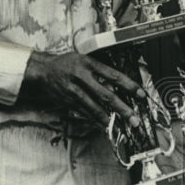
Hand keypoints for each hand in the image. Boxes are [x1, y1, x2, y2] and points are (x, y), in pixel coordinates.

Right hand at [19, 51, 144, 129]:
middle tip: (133, 118)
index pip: (114, 75)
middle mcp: (81, 77)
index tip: (141, 94)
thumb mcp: (85, 60)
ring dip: (109, 118)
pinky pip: (84, 112)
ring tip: (120, 125)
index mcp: (89, 64)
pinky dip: (95, 119)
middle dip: (122, 108)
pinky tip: (104, 125)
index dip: (129, 86)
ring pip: (94, 107)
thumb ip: (100, 71)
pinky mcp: (67, 101)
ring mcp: (73, 90)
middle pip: (106, 95)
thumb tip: (119, 86)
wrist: (43, 69)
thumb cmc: (68, 63)